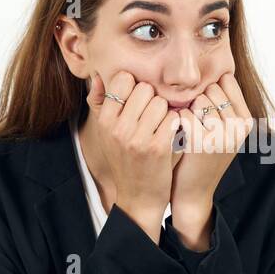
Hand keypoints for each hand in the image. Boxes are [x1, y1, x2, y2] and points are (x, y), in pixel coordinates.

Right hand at [86, 71, 180, 241]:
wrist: (138, 197)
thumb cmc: (125, 160)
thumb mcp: (107, 134)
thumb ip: (101, 104)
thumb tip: (98, 76)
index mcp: (105, 121)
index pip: (123, 80)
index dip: (135, 86)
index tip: (139, 101)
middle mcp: (118, 128)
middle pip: (145, 88)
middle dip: (153, 99)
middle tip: (152, 117)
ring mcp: (138, 138)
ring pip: (161, 102)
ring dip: (166, 112)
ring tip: (160, 127)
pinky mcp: (158, 148)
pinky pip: (173, 118)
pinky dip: (176, 125)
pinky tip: (171, 135)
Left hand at [168, 73, 253, 248]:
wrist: (193, 192)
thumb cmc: (203, 156)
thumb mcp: (224, 130)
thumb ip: (225, 103)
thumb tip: (219, 70)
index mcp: (246, 121)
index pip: (226, 82)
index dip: (208, 90)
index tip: (201, 108)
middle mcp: (239, 127)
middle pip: (212, 89)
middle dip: (198, 99)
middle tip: (193, 121)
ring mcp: (222, 135)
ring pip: (199, 100)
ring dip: (187, 109)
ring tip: (187, 129)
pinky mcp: (202, 143)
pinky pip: (185, 114)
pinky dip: (177, 120)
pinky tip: (178, 134)